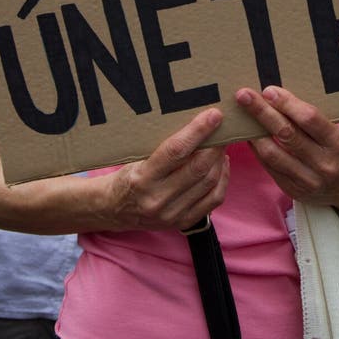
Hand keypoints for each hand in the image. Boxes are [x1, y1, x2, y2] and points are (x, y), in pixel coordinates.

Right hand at [101, 108, 228, 231]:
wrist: (115, 210)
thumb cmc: (129, 176)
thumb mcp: (137, 158)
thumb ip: (165, 148)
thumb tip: (196, 124)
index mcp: (142, 178)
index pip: (176, 150)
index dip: (198, 131)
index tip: (213, 115)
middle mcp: (157, 199)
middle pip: (197, 167)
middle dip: (215, 144)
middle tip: (223, 128)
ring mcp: (172, 214)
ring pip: (209, 182)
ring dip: (220, 159)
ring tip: (221, 144)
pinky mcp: (183, 223)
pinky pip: (214, 199)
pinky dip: (223, 178)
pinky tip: (221, 164)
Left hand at [236, 86, 338, 212]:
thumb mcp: (337, 133)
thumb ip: (312, 120)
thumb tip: (276, 96)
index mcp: (337, 143)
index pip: (309, 119)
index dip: (287, 103)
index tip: (268, 90)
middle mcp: (323, 163)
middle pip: (286, 134)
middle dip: (262, 112)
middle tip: (243, 95)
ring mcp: (308, 180)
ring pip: (272, 153)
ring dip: (253, 132)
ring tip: (241, 115)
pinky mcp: (293, 190)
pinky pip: (269, 167)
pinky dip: (257, 149)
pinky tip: (249, 135)